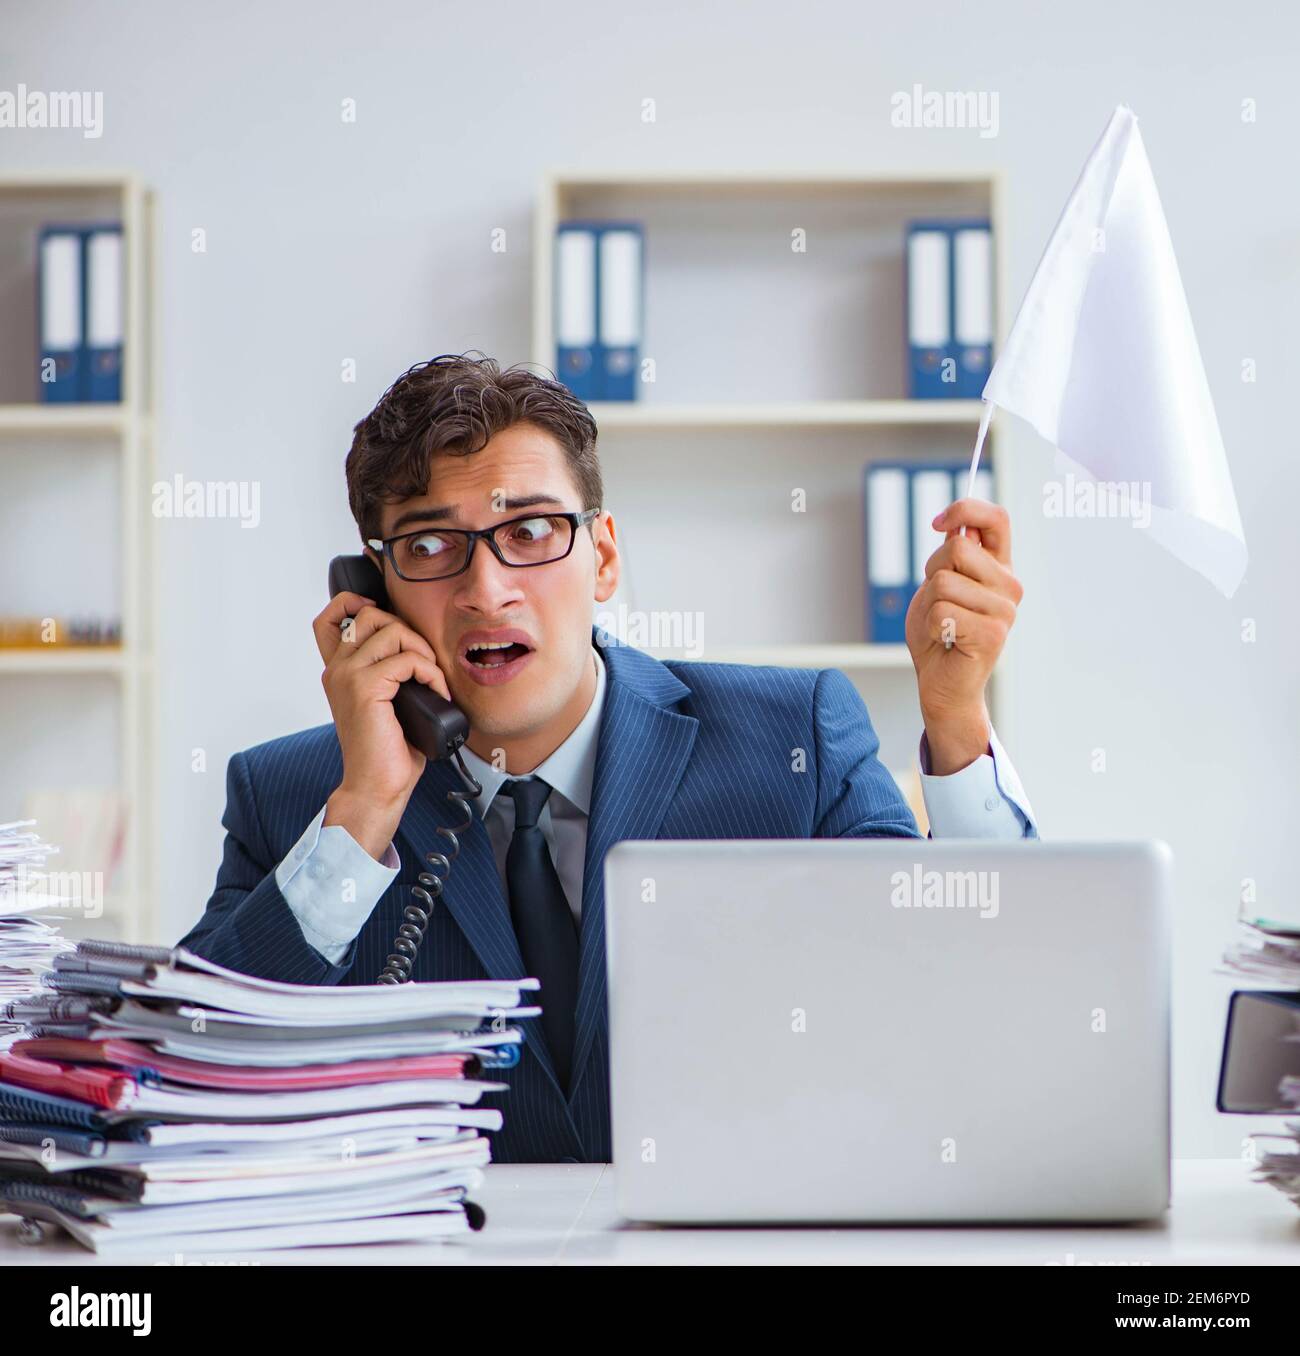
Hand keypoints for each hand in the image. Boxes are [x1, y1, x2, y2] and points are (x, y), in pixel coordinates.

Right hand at [311, 592, 450, 858]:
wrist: (376, 786)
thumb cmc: (386, 750)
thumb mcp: (385, 701)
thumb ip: (387, 672)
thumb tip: (415, 646)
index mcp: (338, 671)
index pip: (330, 617)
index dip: (356, 604)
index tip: (386, 621)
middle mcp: (337, 669)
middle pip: (372, 615)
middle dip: (408, 631)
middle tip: (423, 663)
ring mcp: (348, 676)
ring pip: (392, 631)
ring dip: (423, 651)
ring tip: (431, 678)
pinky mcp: (366, 688)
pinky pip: (409, 660)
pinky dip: (431, 673)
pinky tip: (436, 693)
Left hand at [904, 499, 1023, 774]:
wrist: (942, 684)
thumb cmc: (938, 633)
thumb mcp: (938, 585)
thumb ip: (950, 556)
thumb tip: (955, 524)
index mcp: (1000, 567)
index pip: (997, 519)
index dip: (966, 508)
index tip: (937, 522)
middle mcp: (1009, 585)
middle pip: (957, 548)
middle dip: (931, 571)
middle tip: (937, 602)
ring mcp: (1005, 610)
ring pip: (943, 581)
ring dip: (928, 604)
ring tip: (940, 625)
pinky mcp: (993, 633)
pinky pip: (941, 610)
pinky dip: (930, 625)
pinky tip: (944, 640)